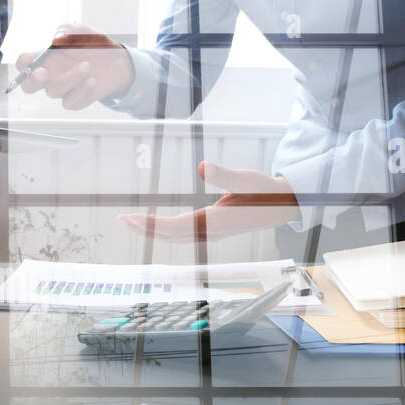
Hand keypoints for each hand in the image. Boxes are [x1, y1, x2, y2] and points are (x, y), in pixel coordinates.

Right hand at [15, 23, 134, 108]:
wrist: (116, 60)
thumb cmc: (94, 44)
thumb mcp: (82, 30)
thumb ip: (67, 30)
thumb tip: (56, 38)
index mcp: (46, 57)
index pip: (25, 63)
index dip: (23, 62)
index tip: (30, 57)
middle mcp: (50, 75)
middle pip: (29, 86)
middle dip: (32, 81)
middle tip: (43, 73)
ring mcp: (62, 89)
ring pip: (53, 91)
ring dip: (70, 78)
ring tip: (87, 66)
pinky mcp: (74, 100)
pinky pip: (69, 102)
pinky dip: (81, 92)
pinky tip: (92, 81)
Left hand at [117, 162, 300, 241]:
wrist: (283, 206)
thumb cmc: (265, 191)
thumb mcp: (248, 179)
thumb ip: (225, 175)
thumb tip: (203, 167)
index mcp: (216, 222)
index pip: (176, 227)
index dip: (152, 225)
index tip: (132, 218)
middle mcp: (211, 232)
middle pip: (170, 236)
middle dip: (144, 229)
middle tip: (121, 220)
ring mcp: (211, 235)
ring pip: (175, 238)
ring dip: (152, 231)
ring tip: (131, 222)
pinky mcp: (213, 231)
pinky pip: (182, 235)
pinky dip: (164, 231)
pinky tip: (154, 225)